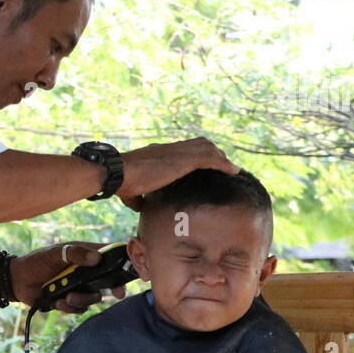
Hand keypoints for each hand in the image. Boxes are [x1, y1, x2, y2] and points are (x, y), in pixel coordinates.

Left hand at [11, 241, 127, 313]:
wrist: (17, 281)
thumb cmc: (36, 262)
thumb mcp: (54, 253)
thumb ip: (74, 253)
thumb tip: (97, 258)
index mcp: (84, 255)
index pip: (109, 255)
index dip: (123, 262)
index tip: (132, 270)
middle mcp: (85, 272)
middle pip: (108, 280)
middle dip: (113, 288)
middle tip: (117, 293)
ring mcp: (79, 286)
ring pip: (94, 297)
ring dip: (82, 299)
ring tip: (66, 297)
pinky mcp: (70, 300)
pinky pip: (79, 308)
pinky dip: (70, 307)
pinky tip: (57, 301)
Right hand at [116, 138, 239, 211]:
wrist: (119, 173)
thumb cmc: (122, 183)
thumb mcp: (132, 193)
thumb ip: (139, 199)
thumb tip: (141, 207)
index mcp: (158, 154)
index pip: (182, 150)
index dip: (195, 155)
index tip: (203, 163)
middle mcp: (170, 149)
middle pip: (198, 144)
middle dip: (212, 153)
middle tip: (223, 164)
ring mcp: (178, 153)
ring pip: (207, 148)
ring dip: (221, 157)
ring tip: (232, 168)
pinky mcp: (184, 161)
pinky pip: (211, 159)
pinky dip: (224, 164)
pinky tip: (234, 171)